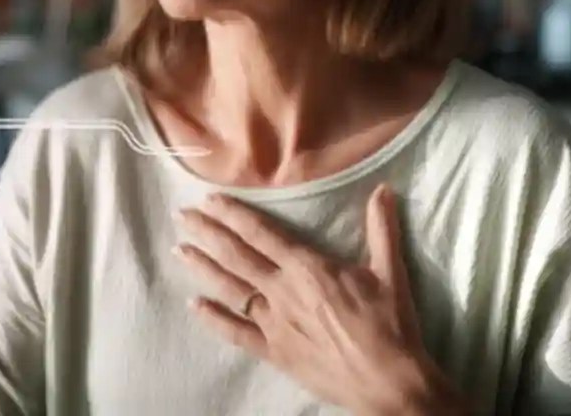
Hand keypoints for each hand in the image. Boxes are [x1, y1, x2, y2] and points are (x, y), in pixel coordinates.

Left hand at [173, 184, 468, 415]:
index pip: (261, 233)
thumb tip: (383, 189)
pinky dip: (213, 318)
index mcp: (307, 267)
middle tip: (182, 216)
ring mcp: (274, 323)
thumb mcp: (389, 271)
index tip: (210, 199)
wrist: (388, 383)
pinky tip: (194, 305)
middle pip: (236, 255)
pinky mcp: (274, 352)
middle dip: (207, 233)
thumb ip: (381, 228)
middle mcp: (283, 291)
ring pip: (230, 288)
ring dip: (203, 267)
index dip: (233, 214)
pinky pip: (236, 332)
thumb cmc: (391, 326)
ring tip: (179, 250)